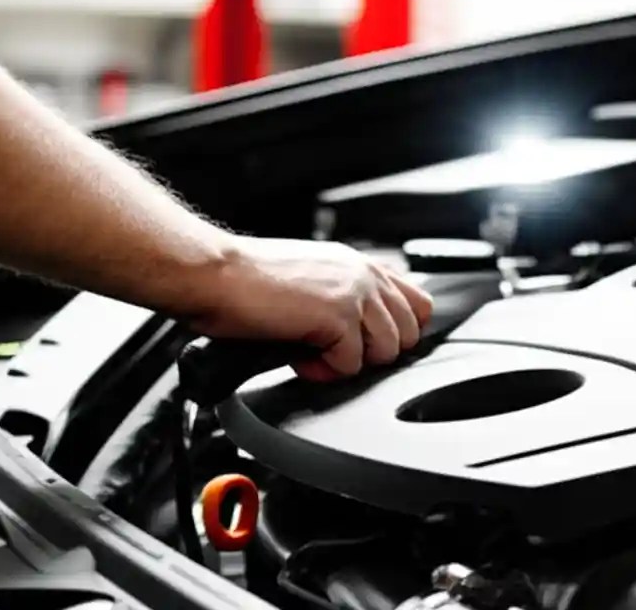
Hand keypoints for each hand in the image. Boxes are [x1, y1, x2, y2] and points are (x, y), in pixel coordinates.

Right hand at [190, 237, 433, 380]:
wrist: (218, 276)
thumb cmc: (248, 281)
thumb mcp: (310, 278)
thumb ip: (343, 296)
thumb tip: (361, 331)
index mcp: (360, 264)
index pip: (417, 303)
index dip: (395, 331)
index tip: (364, 342)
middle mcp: (364, 275)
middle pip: (408, 334)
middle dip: (372, 353)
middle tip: (332, 350)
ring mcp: (355, 295)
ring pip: (386, 352)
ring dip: (348, 362)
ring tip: (311, 351)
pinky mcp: (339, 317)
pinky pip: (351, 366)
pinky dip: (323, 371)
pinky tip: (297, 355)